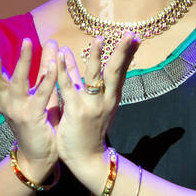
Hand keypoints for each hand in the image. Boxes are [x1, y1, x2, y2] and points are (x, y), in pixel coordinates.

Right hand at [0, 35, 61, 175]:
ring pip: (17, 81)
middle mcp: (7, 103)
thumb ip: (44, 73)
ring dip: (23, 61)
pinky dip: (47, 79)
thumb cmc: (39, 126)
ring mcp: (18, 111)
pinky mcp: (32, 118)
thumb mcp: (40, 96)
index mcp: (6, 99)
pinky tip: (53, 65)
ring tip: (26, 41)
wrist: (38, 158)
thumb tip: (50, 47)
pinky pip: (40, 95)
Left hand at [54, 33, 139, 171]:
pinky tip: (61, 57)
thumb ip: (85, 83)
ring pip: (94, 78)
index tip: (134, 37)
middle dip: (123, 52)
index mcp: (111, 98)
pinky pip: (69, 89)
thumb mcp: (94, 106)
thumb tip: (82, 64)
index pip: (121, 72)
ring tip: (99, 39)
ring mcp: (91, 106)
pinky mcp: (76, 113)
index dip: (127, 54)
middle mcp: (105, 100)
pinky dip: (64, 72)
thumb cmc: (88, 133)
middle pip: (116, 72)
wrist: (87, 160)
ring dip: (95, 58)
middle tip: (130, 34)